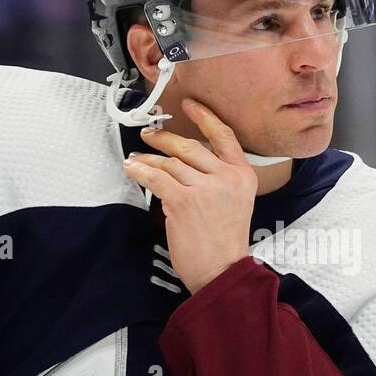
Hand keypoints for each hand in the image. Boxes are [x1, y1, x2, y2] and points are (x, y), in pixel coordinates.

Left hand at [122, 97, 257, 293]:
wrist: (222, 270)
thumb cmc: (224, 242)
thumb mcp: (234, 202)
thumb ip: (217, 178)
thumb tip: (181, 162)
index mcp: (243, 175)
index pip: (224, 135)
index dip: (204, 117)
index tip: (189, 104)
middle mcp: (227, 177)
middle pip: (189, 147)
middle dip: (164, 139)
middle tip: (149, 134)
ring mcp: (206, 188)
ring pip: (170, 164)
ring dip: (148, 159)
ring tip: (135, 159)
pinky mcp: (184, 201)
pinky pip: (156, 178)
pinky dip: (140, 172)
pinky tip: (132, 168)